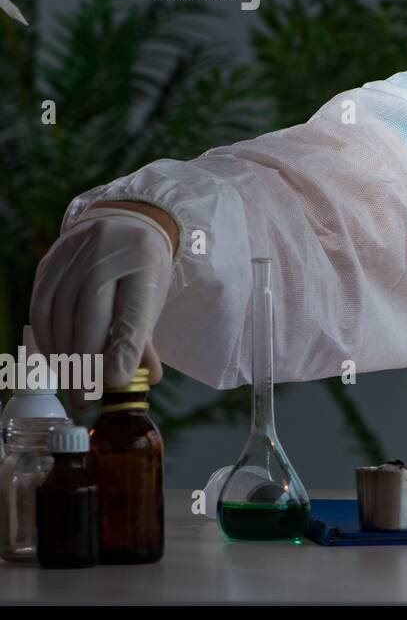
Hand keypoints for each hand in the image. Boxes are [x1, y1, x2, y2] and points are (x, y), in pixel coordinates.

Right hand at [29, 204, 175, 404]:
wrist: (123, 221)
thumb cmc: (141, 268)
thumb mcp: (152, 295)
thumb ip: (143, 335)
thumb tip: (142, 379)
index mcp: (142, 261)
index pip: (133, 310)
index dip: (124, 348)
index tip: (117, 382)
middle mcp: (104, 254)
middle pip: (89, 317)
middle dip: (87, 364)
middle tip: (87, 398)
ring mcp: (71, 256)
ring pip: (59, 317)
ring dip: (64, 357)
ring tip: (74, 386)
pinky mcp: (47, 263)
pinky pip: (41, 309)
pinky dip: (49, 340)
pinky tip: (59, 359)